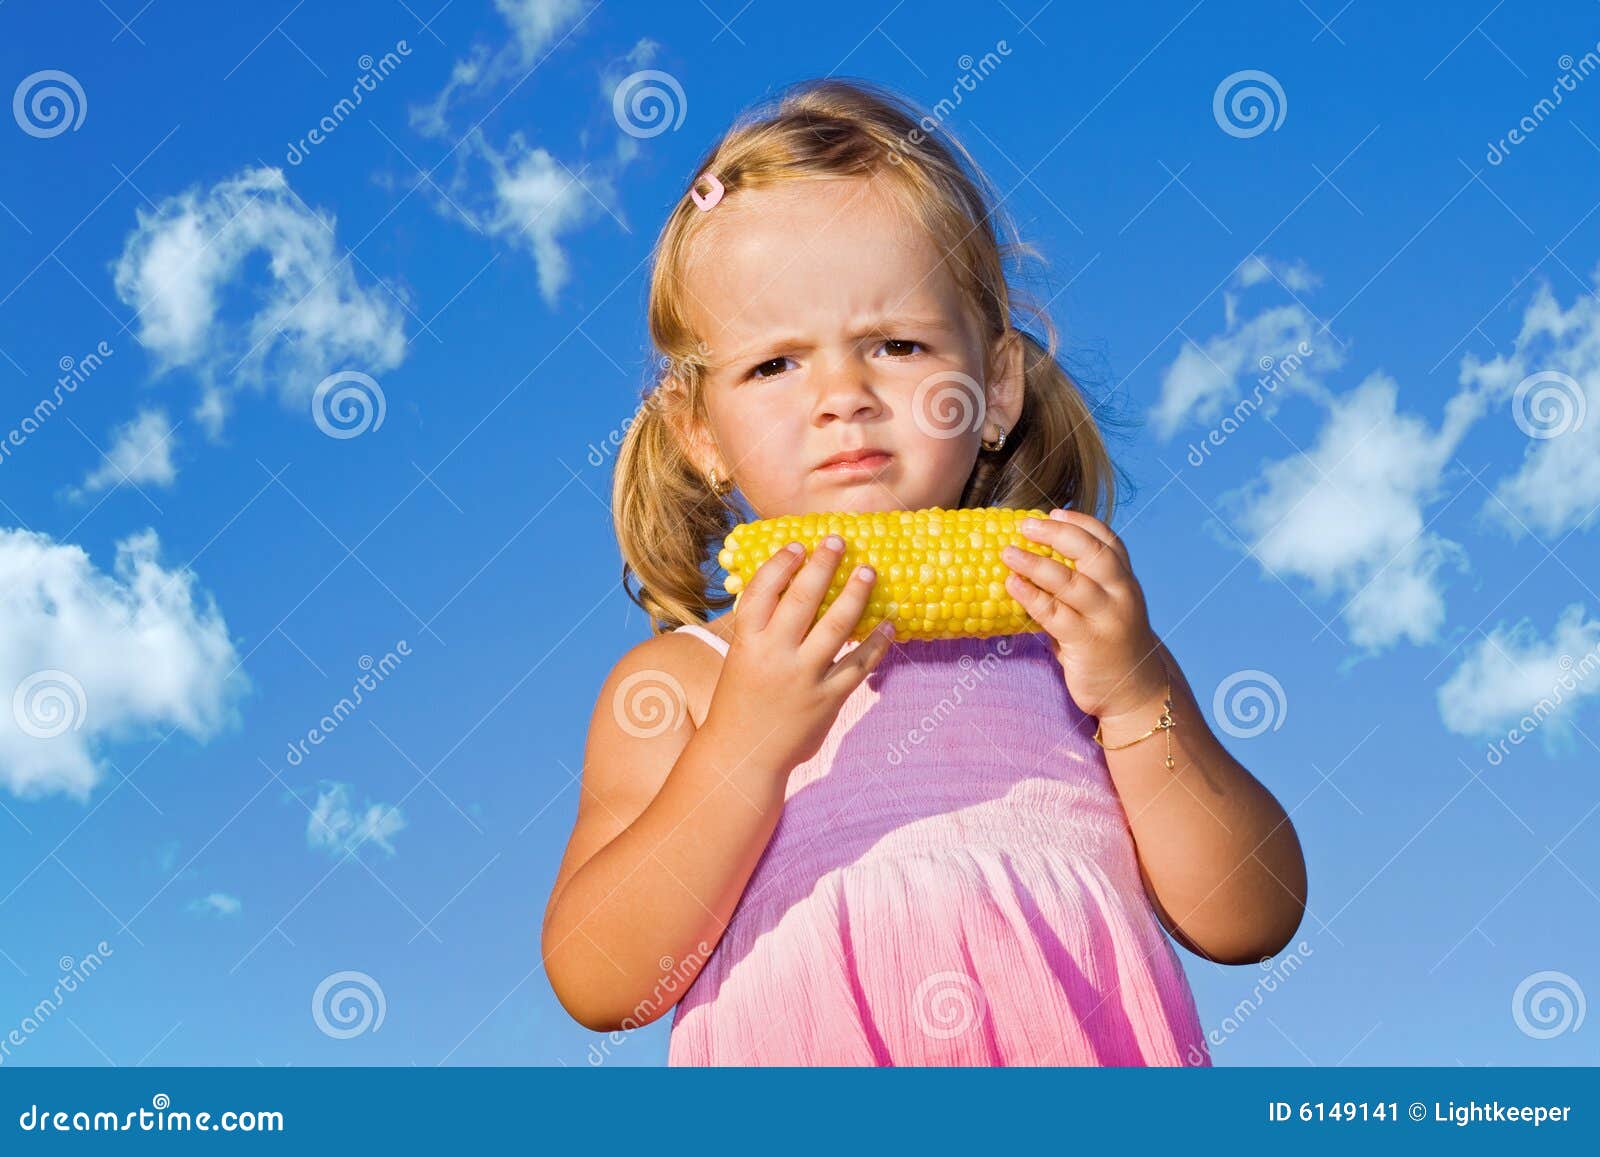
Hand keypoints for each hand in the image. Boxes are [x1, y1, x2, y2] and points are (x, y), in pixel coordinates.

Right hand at [703, 534, 895, 775]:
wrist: (743, 756)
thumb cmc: (740, 701)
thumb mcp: (741, 659)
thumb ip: (762, 628)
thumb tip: (791, 586)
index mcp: (747, 642)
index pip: (763, 590)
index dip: (781, 563)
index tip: (798, 545)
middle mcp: (775, 656)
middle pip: (803, 598)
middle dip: (823, 564)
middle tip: (838, 541)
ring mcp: (804, 677)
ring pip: (837, 625)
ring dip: (856, 593)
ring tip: (868, 571)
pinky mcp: (828, 698)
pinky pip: (860, 663)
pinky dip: (877, 643)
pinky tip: (888, 625)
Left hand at [1000, 509, 1168, 721]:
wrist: (1135, 693)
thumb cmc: (1109, 646)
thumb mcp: (1104, 610)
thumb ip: (1081, 588)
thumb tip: (1032, 562)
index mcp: (1125, 583)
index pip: (1108, 542)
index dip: (1081, 523)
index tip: (1053, 512)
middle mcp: (1121, 596)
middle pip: (1091, 553)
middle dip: (1057, 534)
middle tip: (1025, 526)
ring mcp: (1106, 619)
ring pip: (1070, 582)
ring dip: (1035, 564)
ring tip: (1008, 552)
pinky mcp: (1088, 643)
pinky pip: (1054, 614)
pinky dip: (1031, 596)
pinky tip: (1012, 585)